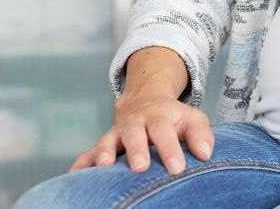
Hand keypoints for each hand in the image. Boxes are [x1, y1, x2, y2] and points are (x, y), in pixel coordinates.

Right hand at [71, 47, 212, 174]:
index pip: (164, 131)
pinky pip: (87, 154)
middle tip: (139, 167)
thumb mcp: (191, 118)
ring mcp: (115, 133)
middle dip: (136, 150)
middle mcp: (134, 123)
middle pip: (134, 134)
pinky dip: (80, 165)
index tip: (177, 168)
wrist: (144, 101)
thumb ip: (200, 134)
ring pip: (107, 141)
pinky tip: (74, 177)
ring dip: (104, 153)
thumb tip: (205, 154)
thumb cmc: (172, 117)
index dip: (170, 149)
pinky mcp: (103, 144)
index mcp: (157, 115)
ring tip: (104, 166)